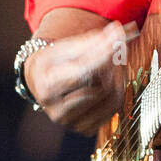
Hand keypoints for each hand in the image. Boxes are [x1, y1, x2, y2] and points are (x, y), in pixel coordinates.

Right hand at [23, 11, 139, 133]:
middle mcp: (57, 110)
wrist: (41, 83)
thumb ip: (93, 40)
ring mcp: (71, 122)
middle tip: (113, 49)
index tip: (118, 38)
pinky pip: (113, 109)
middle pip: (100, 85)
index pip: (83, 71)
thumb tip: (119, 32)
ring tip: (109, 64)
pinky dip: (117, 91)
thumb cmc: (55, 62)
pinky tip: (108, 80)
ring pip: (110, 98)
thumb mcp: (66, 47)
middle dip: (111, 64)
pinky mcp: (84, 129)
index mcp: (47, 86)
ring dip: (116, 76)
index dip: (104, 54)